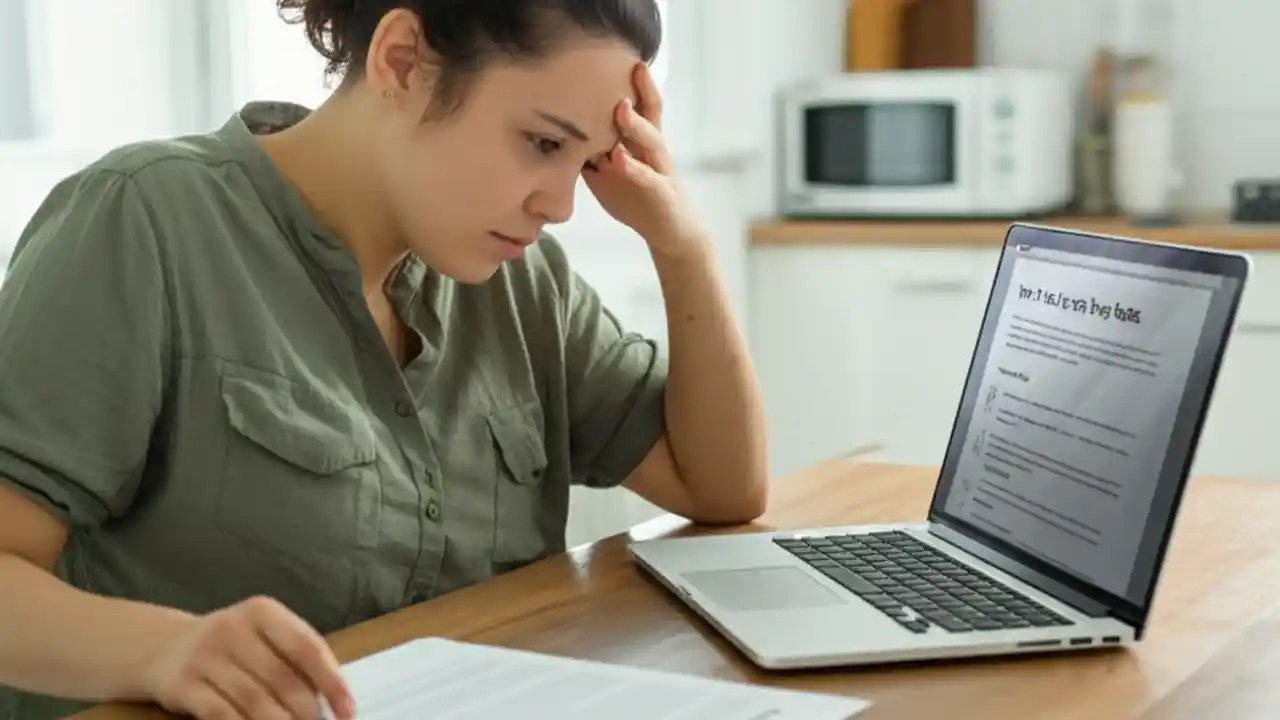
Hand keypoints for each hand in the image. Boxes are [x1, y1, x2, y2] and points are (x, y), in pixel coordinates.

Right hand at [139, 596, 355, 718]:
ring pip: (255, 701)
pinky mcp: (183, 685)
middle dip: (308, 711)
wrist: (162, 648)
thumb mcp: (262, 636)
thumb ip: (295, 657)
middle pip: (282, 678)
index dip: (332, 682)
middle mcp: (232, 628)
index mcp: (262, 612)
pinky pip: (222, 715)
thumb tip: (334, 697)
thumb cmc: (231, 645)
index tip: (349, 710)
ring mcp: (204, 656)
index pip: (307, 647)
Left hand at [584, 62, 707, 256]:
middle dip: (641, 89)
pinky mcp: (662, 193)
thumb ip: (589, 154)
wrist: (671, 232)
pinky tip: (619, 158)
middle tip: (627, 65)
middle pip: (650, 112)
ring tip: (621, 108)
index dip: (628, 84)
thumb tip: (558, 138)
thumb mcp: (608, 173)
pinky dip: (633, 167)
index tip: (613, 59)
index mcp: (640, 142)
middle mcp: (653, 150)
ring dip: (635, 123)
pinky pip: (648, 177)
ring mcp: (659, 169)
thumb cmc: (639, 199)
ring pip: (652, 140)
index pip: (637, 106)